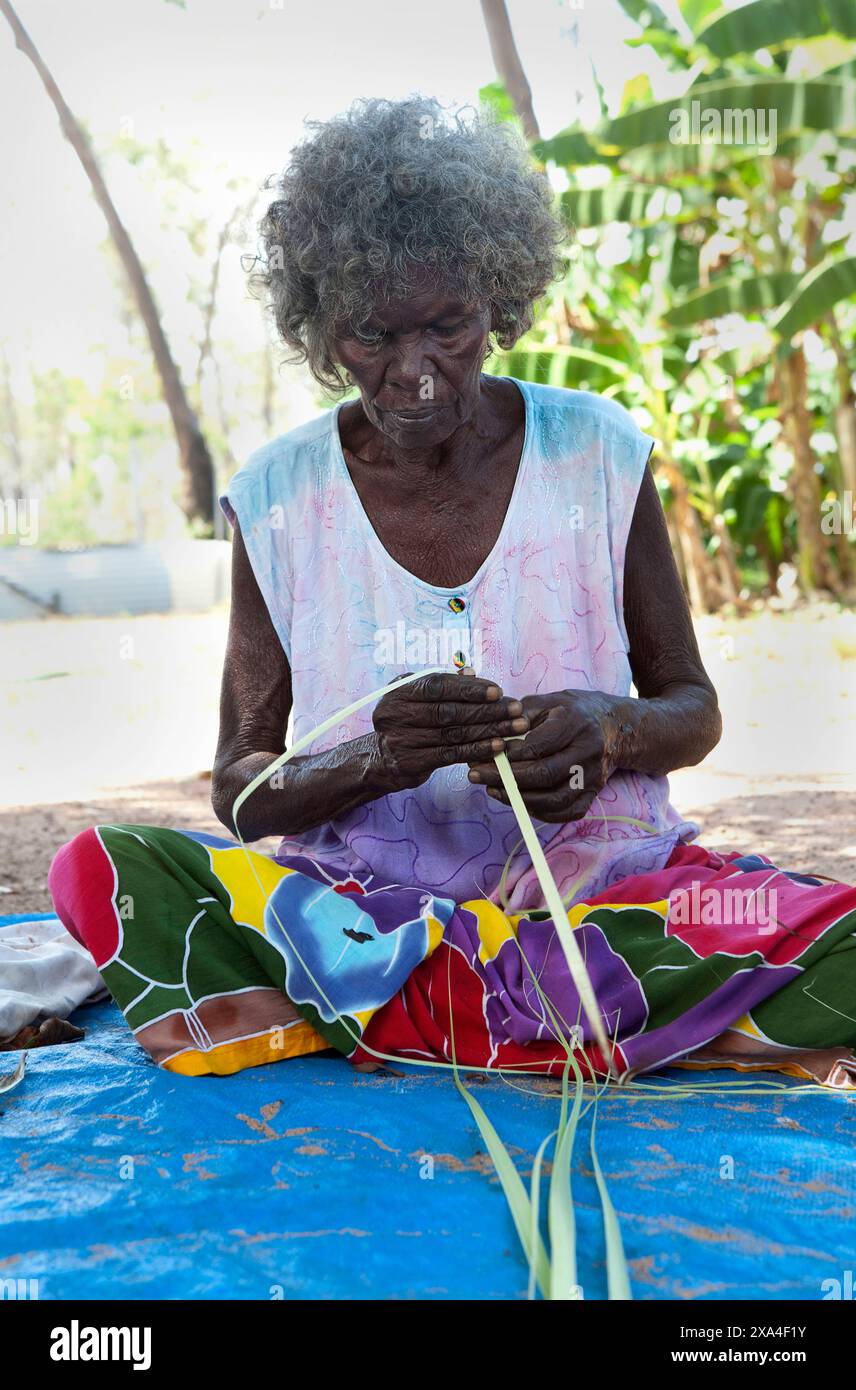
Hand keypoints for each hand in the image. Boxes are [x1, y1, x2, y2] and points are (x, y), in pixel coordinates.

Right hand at [373, 668, 529, 791]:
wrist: (381, 759)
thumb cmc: (408, 721)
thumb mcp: (416, 697)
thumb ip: (443, 685)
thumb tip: (471, 672)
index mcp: (398, 691)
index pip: (438, 686)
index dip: (469, 689)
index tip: (497, 691)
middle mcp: (396, 714)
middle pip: (449, 711)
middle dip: (487, 710)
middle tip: (515, 709)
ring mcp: (401, 740)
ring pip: (454, 733)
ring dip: (489, 730)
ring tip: (514, 727)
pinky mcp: (411, 763)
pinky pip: (451, 754)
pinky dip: (477, 749)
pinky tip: (498, 745)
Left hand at [466, 689, 630, 822]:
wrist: (613, 726)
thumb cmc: (570, 712)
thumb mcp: (547, 701)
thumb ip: (520, 714)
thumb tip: (491, 729)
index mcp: (575, 723)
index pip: (538, 745)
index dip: (508, 755)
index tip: (483, 755)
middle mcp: (587, 751)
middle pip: (545, 774)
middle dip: (506, 778)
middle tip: (477, 776)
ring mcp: (593, 775)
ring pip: (555, 799)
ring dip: (520, 799)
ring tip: (493, 790)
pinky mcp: (594, 793)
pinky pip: (566, 812)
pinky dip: (540, 813)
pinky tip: (518, 801)